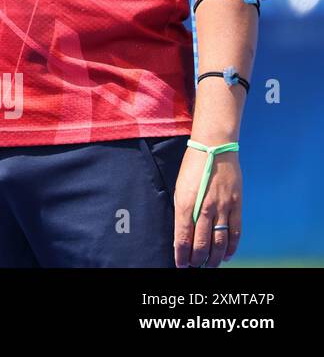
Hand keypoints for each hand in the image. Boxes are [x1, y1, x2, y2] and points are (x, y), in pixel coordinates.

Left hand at [174, 145, 241, 267]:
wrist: (214, 148)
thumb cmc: (193, 167)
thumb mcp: (180, 187)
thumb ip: (182, 209)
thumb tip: (183, 231)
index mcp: (185, 202)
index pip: (182, 237)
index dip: (181, 254)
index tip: (179, 264)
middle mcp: (204, 208)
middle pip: (201, 243)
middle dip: (196, 260)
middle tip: (194, 267)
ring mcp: (222, 207)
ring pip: (219, 241)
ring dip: (213, 258)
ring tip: (208, 266)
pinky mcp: (237, 205)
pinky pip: (235, 231)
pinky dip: (231, 247)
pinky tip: (225, 255)